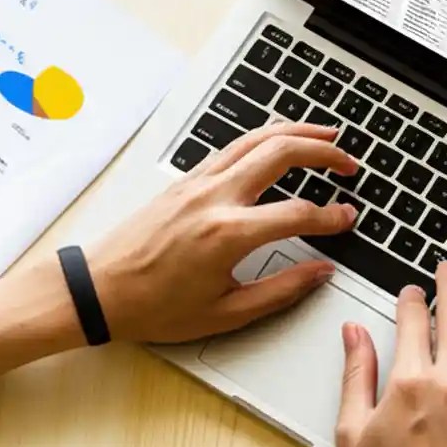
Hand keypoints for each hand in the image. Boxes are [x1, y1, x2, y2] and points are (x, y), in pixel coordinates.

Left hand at [81, 122, 358, 342]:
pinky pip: (233, 147)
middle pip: (281, 152)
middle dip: (323, 151)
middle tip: (349, 161)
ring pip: (256, 138)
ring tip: (325, 135)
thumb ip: (281, 291)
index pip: (298, 213)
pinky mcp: (185, 180)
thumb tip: (319, 273)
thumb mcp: (225, 314)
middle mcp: (214, 198)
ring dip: (295, 132)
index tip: (348, 219)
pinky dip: (263, 137)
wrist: (97, 290)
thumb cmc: (153, 308)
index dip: (331, 217)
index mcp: (228, 234)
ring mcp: (197, 183)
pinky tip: (277, 141)